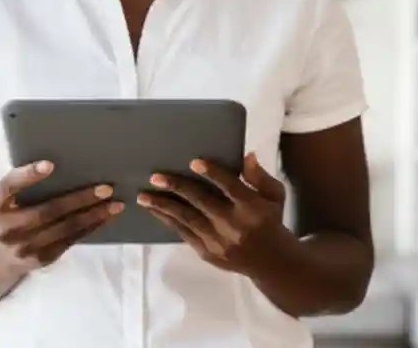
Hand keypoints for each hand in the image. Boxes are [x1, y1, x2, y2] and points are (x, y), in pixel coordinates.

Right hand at [0, 161, 122, 271]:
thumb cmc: (4, 215)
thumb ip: (18, 183)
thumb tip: (58, 162)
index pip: (9, 186)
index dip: (28, 175)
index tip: (50, 164)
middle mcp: (7, 228)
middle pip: (47, 211)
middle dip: (79, 199)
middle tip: (105, 188)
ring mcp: (25, 247)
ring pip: (65, 228)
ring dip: (94, 215)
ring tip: (115, 203)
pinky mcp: (42, 258)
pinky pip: (71, 240)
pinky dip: (91, 227)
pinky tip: (106, 217)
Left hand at [138, 153, 291, 275]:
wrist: (270, 262)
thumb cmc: (270, 219)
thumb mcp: (274, 195)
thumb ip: (259, 176)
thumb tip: (247, 156)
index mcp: (251, 207)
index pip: (230, 187)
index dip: (213, 174)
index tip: (194, 162)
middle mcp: (233, 224)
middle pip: (202, 202)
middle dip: (177, 188)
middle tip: (155, 177)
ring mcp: (218, 241)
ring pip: (187, 219)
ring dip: (163, 206)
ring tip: (143, 196)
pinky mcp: (207, 253)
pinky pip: (184, 233)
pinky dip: (168, 221)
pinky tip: (154, 210)